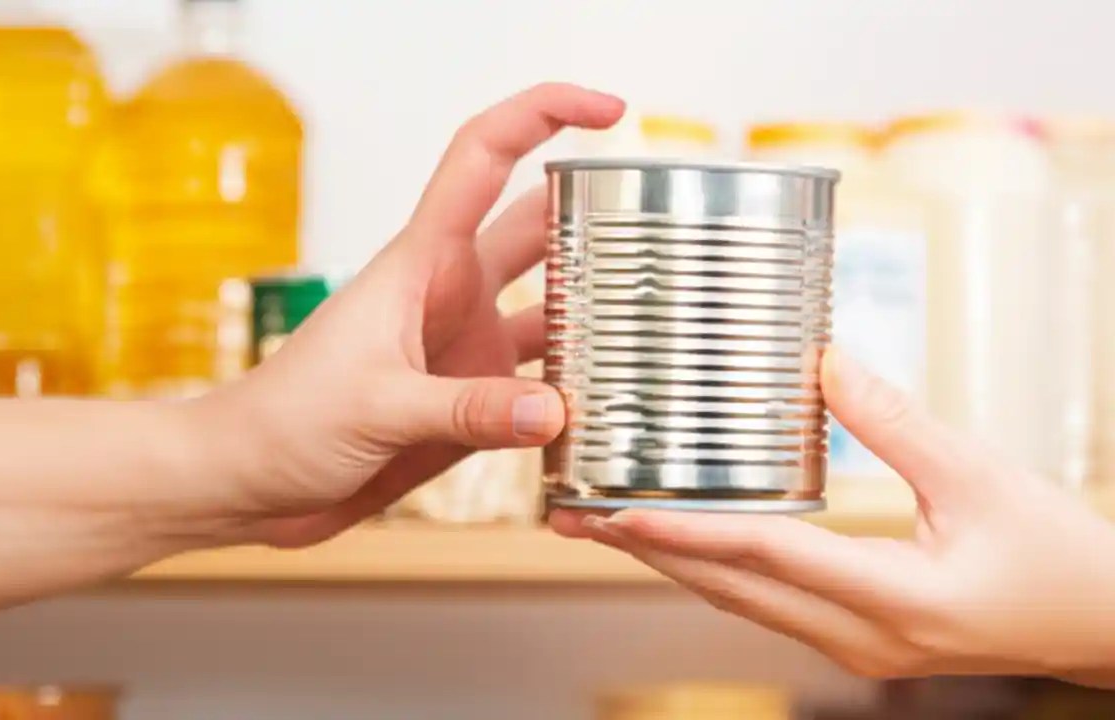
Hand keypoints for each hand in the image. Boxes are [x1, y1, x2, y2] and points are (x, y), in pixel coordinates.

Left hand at [188, 83, 624, 547]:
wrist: (248, 483)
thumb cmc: (282, 421)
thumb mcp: (375, 406)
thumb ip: (465, 409)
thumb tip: (555, 409)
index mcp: (422, 263)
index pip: (484, 156)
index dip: (542, 115)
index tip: (607, 110)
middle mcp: (451, 295)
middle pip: (537, 230)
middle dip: (597, 217)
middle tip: (667, 230)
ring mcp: (463, 350)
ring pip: (550, 311)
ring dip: (595, 313)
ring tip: (662, 320)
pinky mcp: (468, 405)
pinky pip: (539, 386)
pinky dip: (575, 393)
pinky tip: (614, 406)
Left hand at [552, 348, 1114, 685]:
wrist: (1104, 627)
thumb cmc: (1060, 558)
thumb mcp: (982, 478)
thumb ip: (895, 421)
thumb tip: (822, 359)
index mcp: (893, 600)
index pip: (763, 558)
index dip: (681, 528)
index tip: (615, 509)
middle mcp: (859, 638)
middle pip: (727, 587)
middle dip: (646, 550)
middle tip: (573, 515)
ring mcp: (854, 646)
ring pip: (738, 601)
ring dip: (671, 559)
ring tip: (605, 524)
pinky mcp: (856, 638)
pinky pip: (764, 602)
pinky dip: (714, 567)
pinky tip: (683, 537)